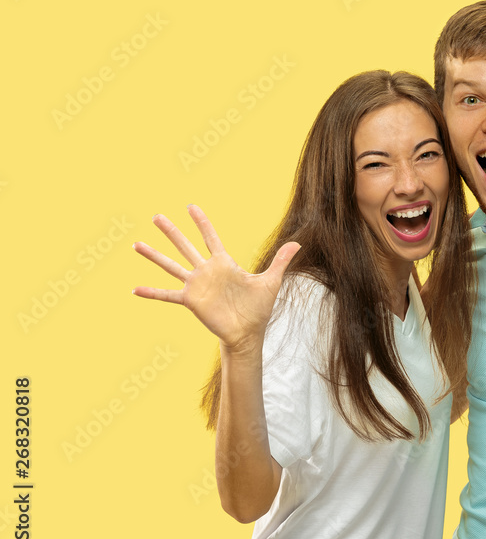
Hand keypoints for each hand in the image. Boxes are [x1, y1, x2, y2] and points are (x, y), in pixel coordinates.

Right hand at [132, 204, 300, 350]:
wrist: (248, 332)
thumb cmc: (259, 308)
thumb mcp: (271, 281)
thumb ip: (281, 261)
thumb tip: (298, 243)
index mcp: (224, 263)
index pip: (210, 237)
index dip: (201, 222)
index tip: (191, 206)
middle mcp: (207, 271)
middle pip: (186, 246)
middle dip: (171, 232)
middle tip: (156, 217)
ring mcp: (196, 285)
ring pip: (172, 266)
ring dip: (154, 256)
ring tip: (136, 244)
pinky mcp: (191, 301)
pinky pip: (168, 295)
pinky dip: (152, 292)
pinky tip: (134, 289)